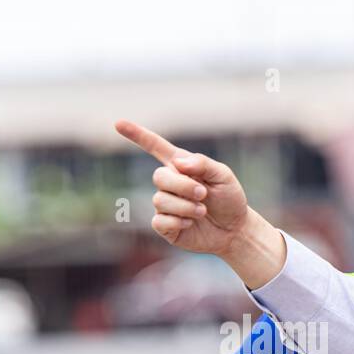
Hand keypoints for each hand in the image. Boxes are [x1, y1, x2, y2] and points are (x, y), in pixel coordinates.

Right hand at [115, 119, 286, 286]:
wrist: (234, 230)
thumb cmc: (229, 199)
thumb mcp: (223, 175)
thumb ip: (203, 164)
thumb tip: (178, 163)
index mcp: (181, 166)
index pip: (155, 147)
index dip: (137, 135)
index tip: (118, 123)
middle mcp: (170, 184)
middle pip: (158, 177)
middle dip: (183, 186)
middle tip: (203, 194)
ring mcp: (166, 205)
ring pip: (160, 200)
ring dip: (186, 206)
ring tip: (202, 210)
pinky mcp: (165, 226)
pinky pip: (159, 221)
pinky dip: (178, 222)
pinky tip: (190, 223)